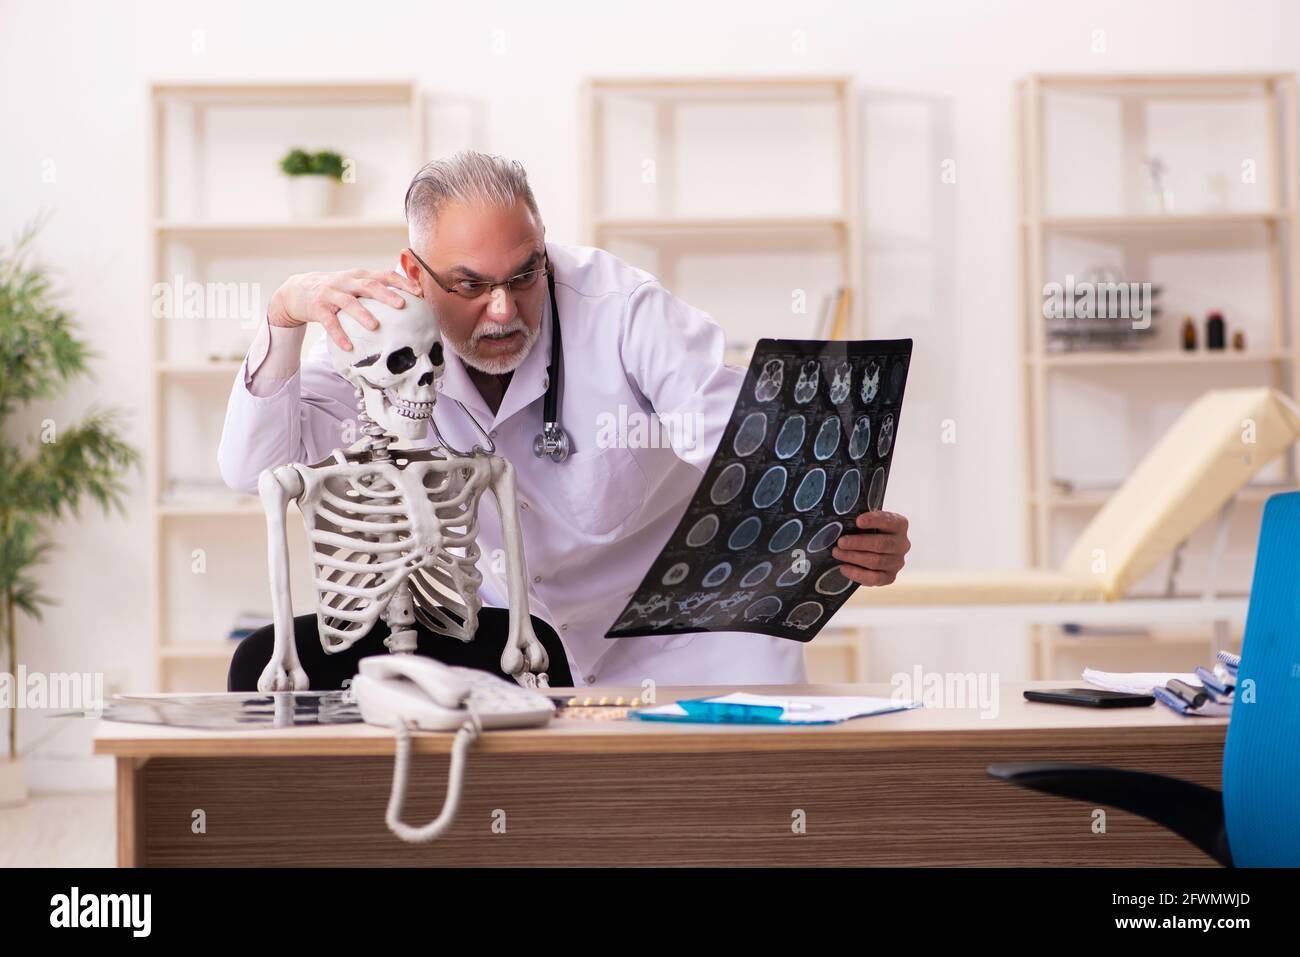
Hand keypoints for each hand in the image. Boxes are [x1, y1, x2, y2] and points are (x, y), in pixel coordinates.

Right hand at [266, 267, 422, 350]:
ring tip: (375, 326)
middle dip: (386, 294)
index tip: (419, 292)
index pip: (384, 275)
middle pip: (368, 285)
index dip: (402, 282)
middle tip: (402, 305)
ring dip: (362, 314)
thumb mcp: (354, 285)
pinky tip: (349, 347)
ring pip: (348, 302)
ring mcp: (330, 293)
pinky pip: (329, 322)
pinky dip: (339, 334)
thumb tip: (408, 304)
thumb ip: (376, 290)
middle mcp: (346, 281)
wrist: (298, 290)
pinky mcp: (317, 307)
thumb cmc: (336, 291)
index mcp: (359, 276)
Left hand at [831, 510, 909, 586]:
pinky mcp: (890, 577)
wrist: (868, 550)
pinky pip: (875, 578)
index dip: (873, 520)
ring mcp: (897, 562)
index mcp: (899, 524)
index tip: (858, 521)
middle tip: (841, 542)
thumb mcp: (865, 521)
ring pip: (877, 561)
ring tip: (837, 553)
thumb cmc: (866, 531)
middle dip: (858, 543)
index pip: (888, 521)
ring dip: (854, 557)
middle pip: (882, 544)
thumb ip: (859, 521)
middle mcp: (902, 544)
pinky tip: (843, 568)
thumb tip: (842, 523)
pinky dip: (857, 574)